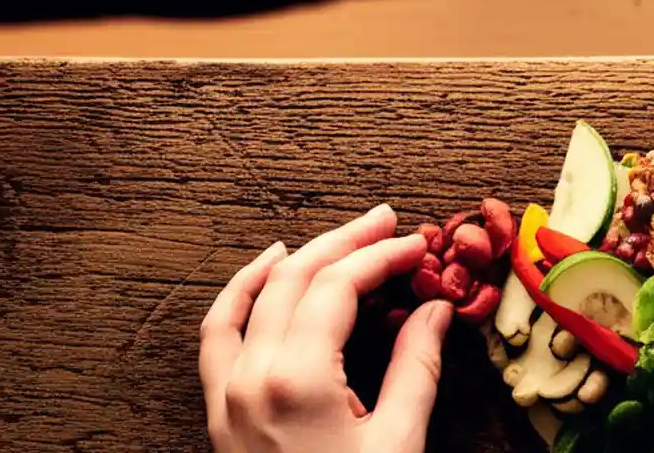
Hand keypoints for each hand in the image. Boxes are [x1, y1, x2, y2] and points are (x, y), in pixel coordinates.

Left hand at [199, 204, 450, 452]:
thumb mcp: (398, 442)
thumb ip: (416, 369)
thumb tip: (434, 311)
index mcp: (299, 381)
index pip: (338, 285)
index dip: (381, 255)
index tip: (415, 245)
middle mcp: (253, 377)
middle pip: (295, 277)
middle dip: (345, 241)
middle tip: (385, 222)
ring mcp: (228, 393)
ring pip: (253, 295)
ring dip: (297, 257)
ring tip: (335, 237)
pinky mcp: (220, 411)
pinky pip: (218, 333)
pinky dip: (241, 292)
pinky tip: (266, 272)